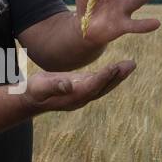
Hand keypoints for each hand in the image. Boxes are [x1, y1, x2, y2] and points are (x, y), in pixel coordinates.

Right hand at [22, 59, 136, 112]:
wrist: (30, 98)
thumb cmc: (33, 91)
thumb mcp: (40, 87)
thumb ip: (54, 86)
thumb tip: (68, 85)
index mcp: (72, 97)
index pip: (92, 87)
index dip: (104, 77)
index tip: (115, 67)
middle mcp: (81, 98)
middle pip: (103, 87)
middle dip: (117, 76)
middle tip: (131, 64)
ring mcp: (83, 94)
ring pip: (104, 85)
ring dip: (117, 75)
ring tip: (130, 64)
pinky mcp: (82, 88)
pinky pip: (99, 82)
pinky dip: (109, 74)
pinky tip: (117, 67)